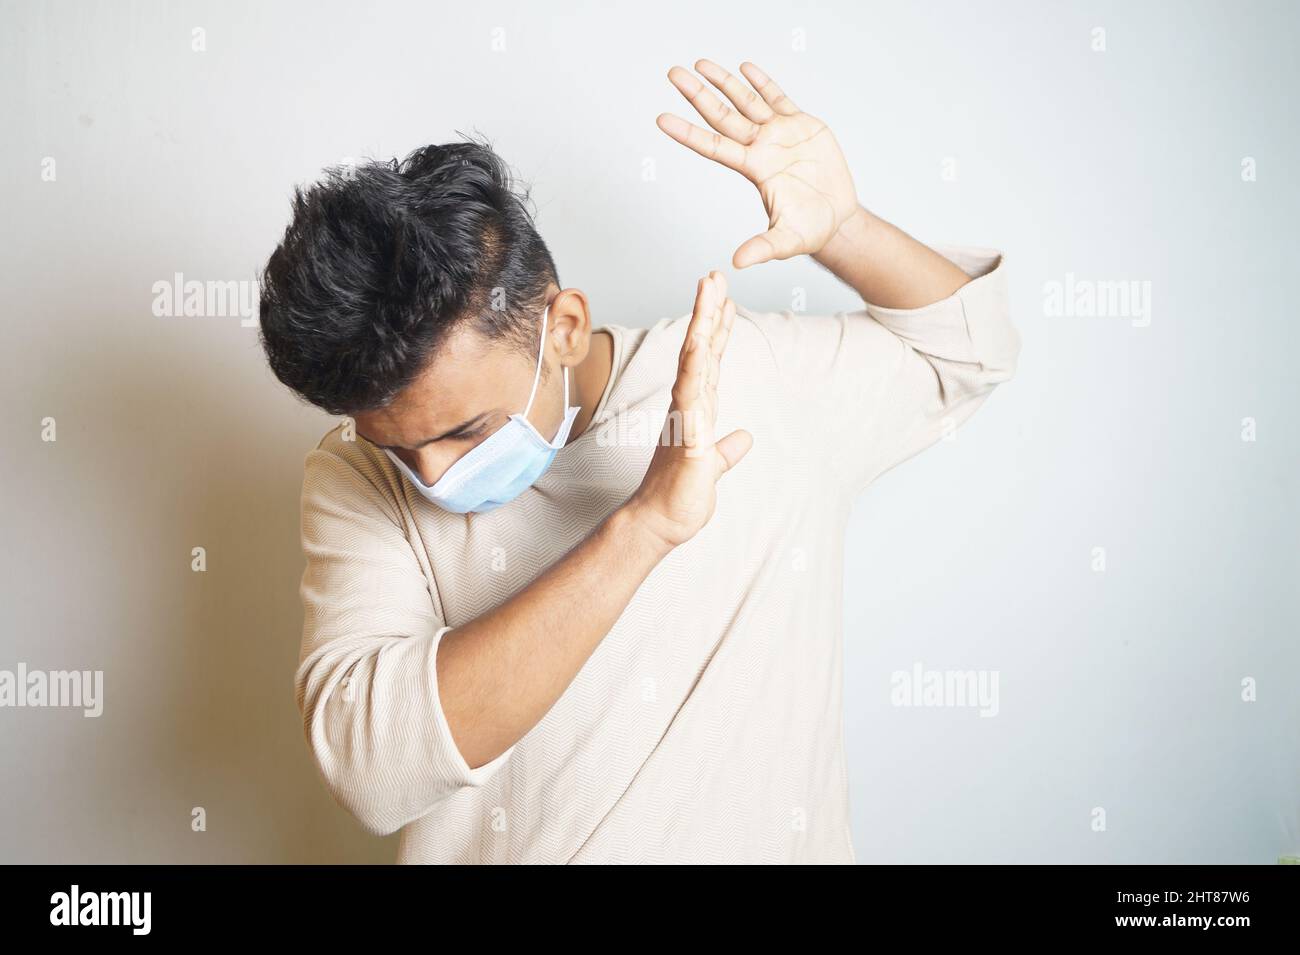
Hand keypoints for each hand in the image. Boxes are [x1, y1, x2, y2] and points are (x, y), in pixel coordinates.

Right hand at [624, 271, 751, 549]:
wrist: (658, 524)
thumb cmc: (680, 496)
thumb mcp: (713, 466)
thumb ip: (727, 450)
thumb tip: (743, 438)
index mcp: (696, 408)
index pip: (710, 360)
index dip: (718, 328)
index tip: (725, 297)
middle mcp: (687, 406)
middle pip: (700, 349)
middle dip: (708, 311)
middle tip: (714, 275)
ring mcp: (684, 419)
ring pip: (694, 363)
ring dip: (702, 326)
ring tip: (708, 294)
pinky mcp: (686, 440)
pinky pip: (691, 402)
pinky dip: (696, 375)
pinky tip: (700, 350)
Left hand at [657, 60, 859, 268]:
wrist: (839, 217)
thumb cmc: (810, 231)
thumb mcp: (787, 242)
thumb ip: (763, 247)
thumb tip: (738, 261)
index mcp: (754, 169)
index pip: (713, 146)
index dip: (687, 133)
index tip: (661, 119)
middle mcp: (761, 148)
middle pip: (721, 116)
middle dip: (697, 94)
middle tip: (673, 73)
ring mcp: (780, 134)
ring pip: (745, 101)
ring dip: (724, 82)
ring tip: (701, 64)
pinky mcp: (802, 125)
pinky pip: (777, 98)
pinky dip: (762, 82)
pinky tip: (745, 67)